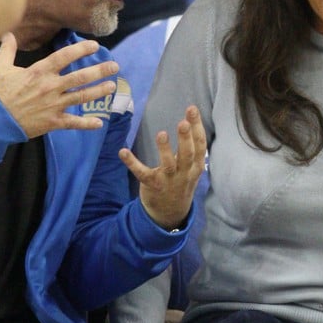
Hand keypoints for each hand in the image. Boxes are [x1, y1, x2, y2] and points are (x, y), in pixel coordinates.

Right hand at [0, 33, 116, 136]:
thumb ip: (7, 49)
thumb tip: (7, 33)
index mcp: (39, 72)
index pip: (64, 57)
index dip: (81, 50)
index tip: (95, 46)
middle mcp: (50, 87)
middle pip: (80, 77)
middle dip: (99, 71)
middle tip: (115, 66)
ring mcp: (54, 105)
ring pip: (81, 97)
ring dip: (99, 92)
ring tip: (112, 86)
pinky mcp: (53, 122)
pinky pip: (73, 123)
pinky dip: (87, 124)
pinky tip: (100, 122)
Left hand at [122, 105, 206, 230]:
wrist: (170, 213)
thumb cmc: (181, 183)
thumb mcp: (192, 169)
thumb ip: (191, 149)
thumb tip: (190, 121)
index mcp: (195, 167)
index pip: (199, 145)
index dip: (197, 127)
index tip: (192, 109)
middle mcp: (184, 173)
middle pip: (187, 154)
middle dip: (185, 138)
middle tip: (183, 122)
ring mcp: (168, 180)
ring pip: (168, 164)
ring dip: (165, 150)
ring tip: (162, 134)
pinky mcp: (152, 185)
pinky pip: (142, 173)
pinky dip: (132, 163)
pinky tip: (123, 151)